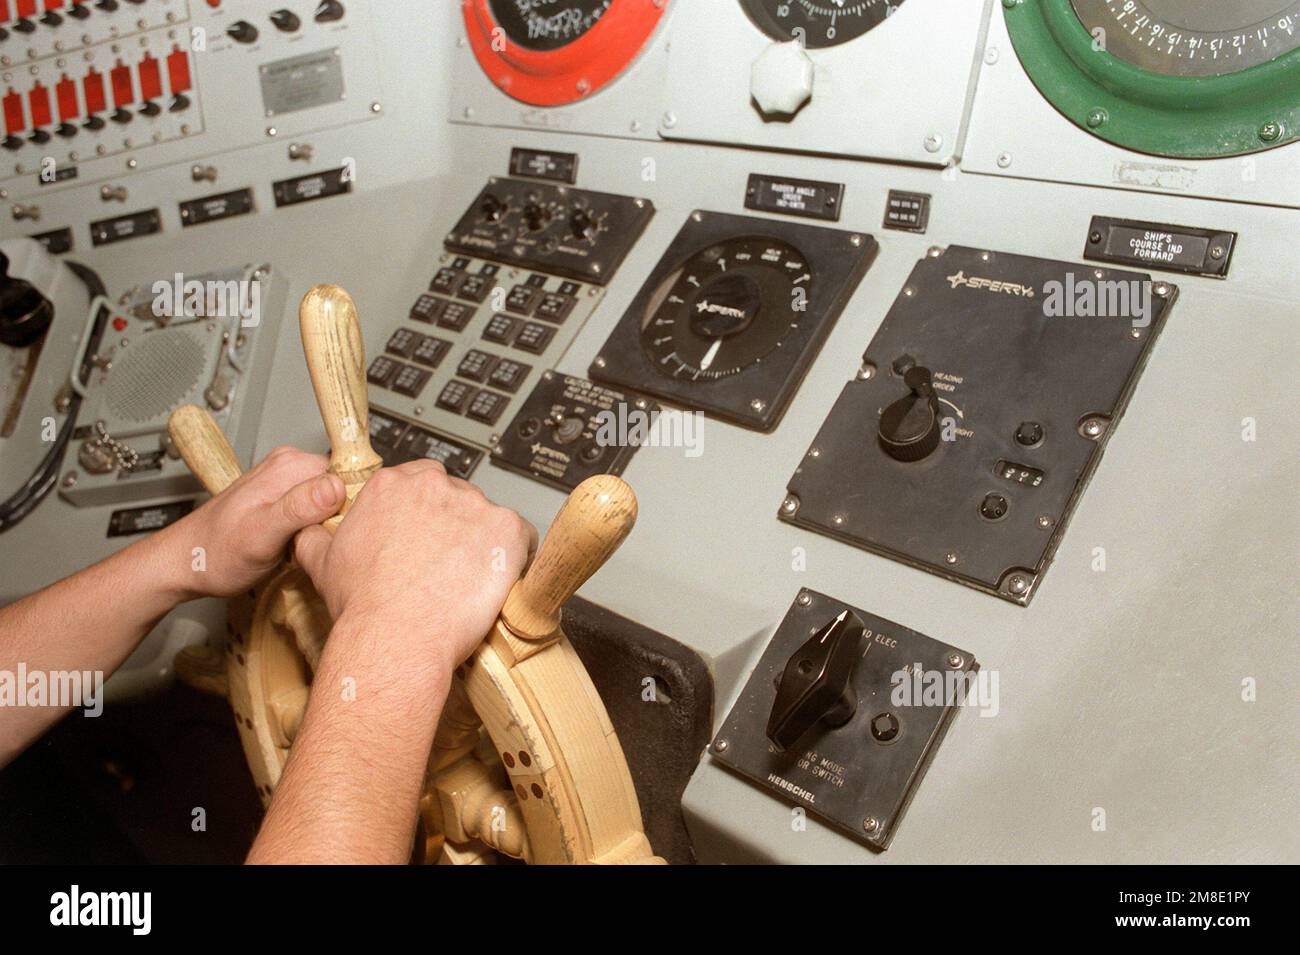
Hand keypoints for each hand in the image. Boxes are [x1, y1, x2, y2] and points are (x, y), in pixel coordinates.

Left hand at [161, 446, 345, 598]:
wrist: (186, 563)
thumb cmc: (215, 553)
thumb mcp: (261, 535)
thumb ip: (298, 508)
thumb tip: (336, 487)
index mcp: (290, 466)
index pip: (350, 475)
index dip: (354, 507)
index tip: (341, 532)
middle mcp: (291, 466)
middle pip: (346, 488)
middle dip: (344, 519)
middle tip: (320, 544)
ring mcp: (288, 481)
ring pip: (335, 502)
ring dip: (331, 527)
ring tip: (309, 546)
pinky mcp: (286, 498)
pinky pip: (320, 510)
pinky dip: (318, 530)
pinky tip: (304, 545)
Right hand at [293, 461, 535, 671]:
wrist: (397, 637)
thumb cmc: (365, 607)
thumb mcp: (322, 564)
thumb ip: (315, 538)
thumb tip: (310, 533)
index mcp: (391, 486)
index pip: (421, 482)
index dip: (427, 513)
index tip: (428, 537)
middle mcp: (433, 487)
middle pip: (456, 497)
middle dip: (455, 526)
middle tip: (447, 563)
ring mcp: (473, 505)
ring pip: (488, 517)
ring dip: (483, 542)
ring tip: (469, 578)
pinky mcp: (506, 529)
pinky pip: (522, 536)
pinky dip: (515, 556)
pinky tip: (497, 579)